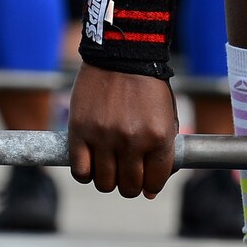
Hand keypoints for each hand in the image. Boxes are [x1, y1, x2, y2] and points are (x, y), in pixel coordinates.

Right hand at [67, 64, 178, 197]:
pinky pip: (80, 171)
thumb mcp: (166, 118)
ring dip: (107, 181)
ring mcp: (104, 137)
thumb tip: (150, 191)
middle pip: (128, 187)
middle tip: (125, 174)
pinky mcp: (80, 131)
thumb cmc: (148, 88)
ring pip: (104, 183)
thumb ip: (162, 153)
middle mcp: (132, 141)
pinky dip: (85, 173)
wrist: (122, 56)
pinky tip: (90, 163)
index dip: (150, 186)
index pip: (154, 182)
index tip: (145, 181)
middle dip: (129, 186)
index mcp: (158, 137)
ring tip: (108, 167)